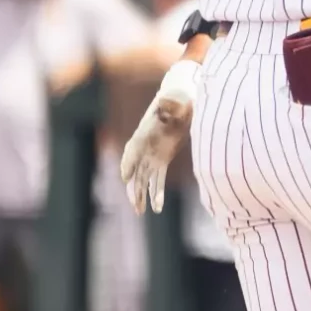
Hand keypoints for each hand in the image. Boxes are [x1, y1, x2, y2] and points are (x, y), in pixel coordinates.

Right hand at [121, 58, 199, 213]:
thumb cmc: (178, 98)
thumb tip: (166, 103)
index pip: (132, 151)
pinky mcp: (162, 160)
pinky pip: (156, 180)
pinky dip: (156, 193)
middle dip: (133, 189)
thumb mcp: (175, 100)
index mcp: (143, 134)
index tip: (126, 178)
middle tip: (136, 206)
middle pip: (134, 171)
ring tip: (141, 212)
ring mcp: (152, 156)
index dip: (128, 164)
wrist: (184, 100)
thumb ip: (169, 104)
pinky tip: (157, 208)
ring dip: (141, 196)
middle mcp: (144, 148)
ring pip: (143, 180)